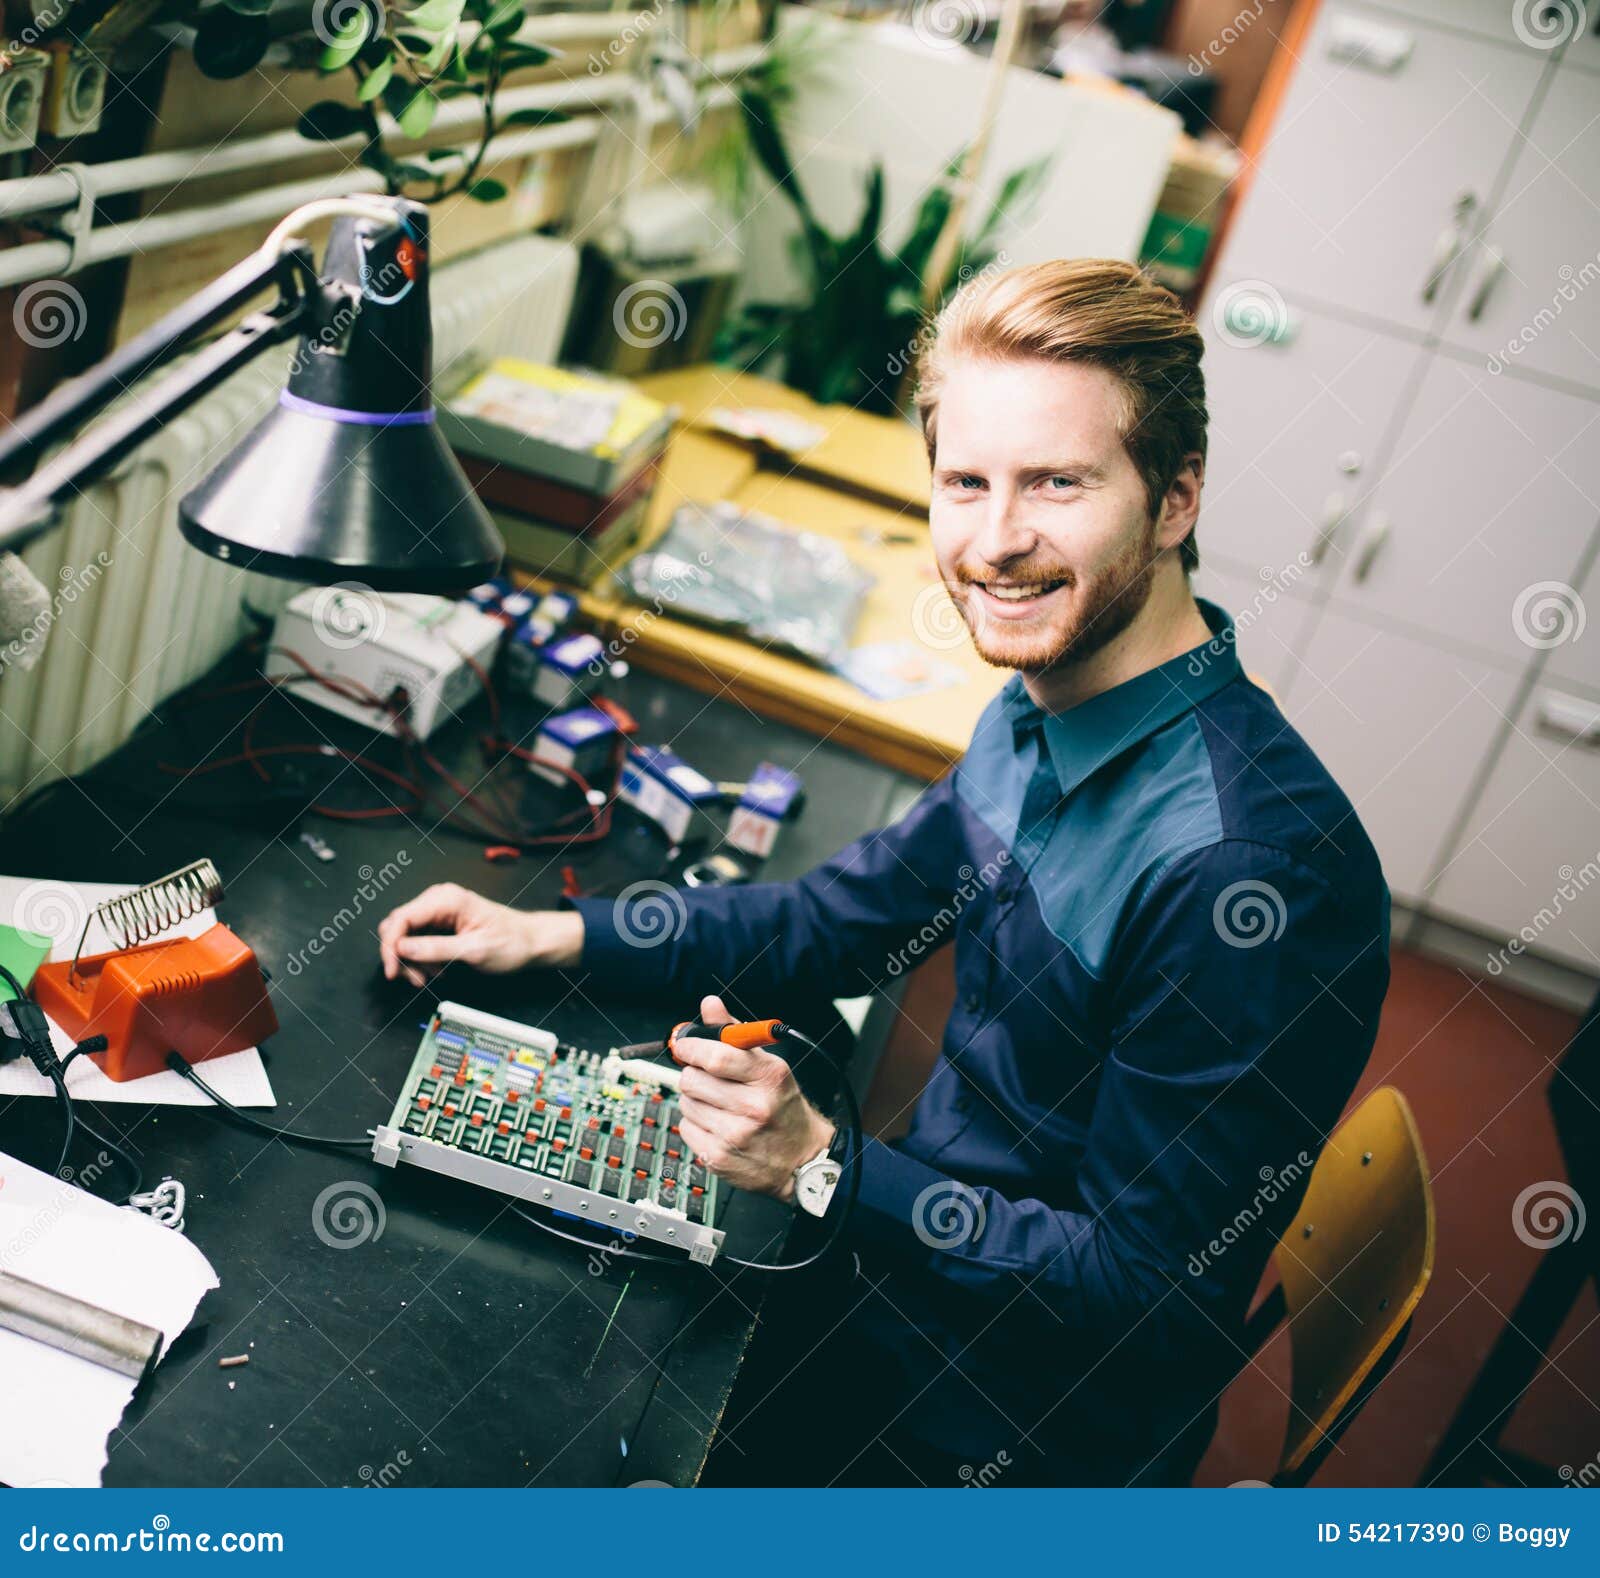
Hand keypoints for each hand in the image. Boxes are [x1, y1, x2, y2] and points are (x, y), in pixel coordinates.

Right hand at [377, 883, 582, 985]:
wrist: (532, 943)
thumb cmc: (511, 942)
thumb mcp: (474, 950)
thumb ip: (436, 949)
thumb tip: (401, 948)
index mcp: (446, 899)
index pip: (401, 918)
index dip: (390, 946)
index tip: (393, 971)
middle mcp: (438, 900)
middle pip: (398, 927)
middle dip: (402, 956)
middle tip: (417, 979)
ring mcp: (438, 912)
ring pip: (405, 937)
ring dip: (412, 961)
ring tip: (432, 977)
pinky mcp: (441, 924)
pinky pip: (418, 941)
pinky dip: (421, 959)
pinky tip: (436, 971)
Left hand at [673, 994, 834, 1201]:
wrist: (801, 1158)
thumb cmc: (782, 1106)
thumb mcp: (769, 1065)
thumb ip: (735, 1032)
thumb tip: (710, 1004)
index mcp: (768, 1078)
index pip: (716, 1057)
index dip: (692, 1048)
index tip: (684, 1046)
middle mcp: (753, 1108)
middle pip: (693, 1080)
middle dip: (694, 1073)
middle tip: (707, 1077)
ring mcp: (735, 1136)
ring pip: (686, 1103)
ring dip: (696, 1099)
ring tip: (718, 1104)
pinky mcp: (719, 1158)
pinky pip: (685, 1128)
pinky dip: (695, 1123)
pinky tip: (716, 1124)